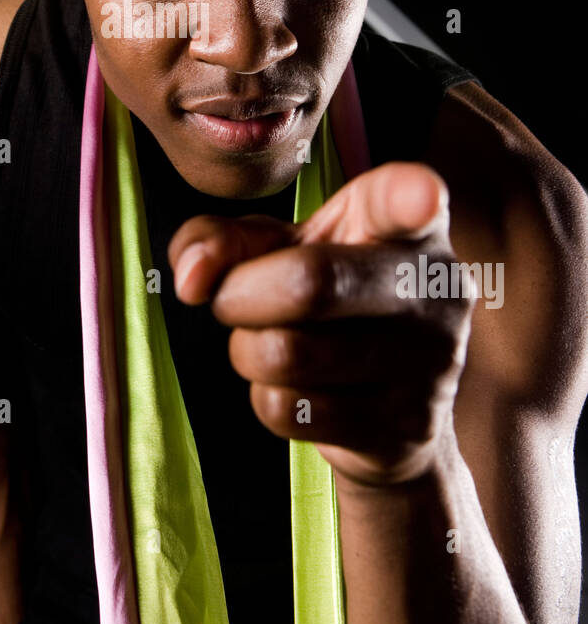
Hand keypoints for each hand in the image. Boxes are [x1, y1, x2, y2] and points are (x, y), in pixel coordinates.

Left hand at [167, 162, 475, 486]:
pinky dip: (265, 397)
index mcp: (408, 225)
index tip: (422, 195)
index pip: (406, 202)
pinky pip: (287, 410)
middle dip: (240, 294)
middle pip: (309, 283)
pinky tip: (295, 387)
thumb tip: (190, 277)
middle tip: (235, 299)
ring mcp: (429, 363)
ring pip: (286, 353)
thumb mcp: (281, 248)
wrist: (394, 407)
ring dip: (247, 350)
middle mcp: (433, 289)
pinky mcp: (406, 428)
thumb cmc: (330, 296)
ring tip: (269, 342)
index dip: (412, 195)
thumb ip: (224, 239)